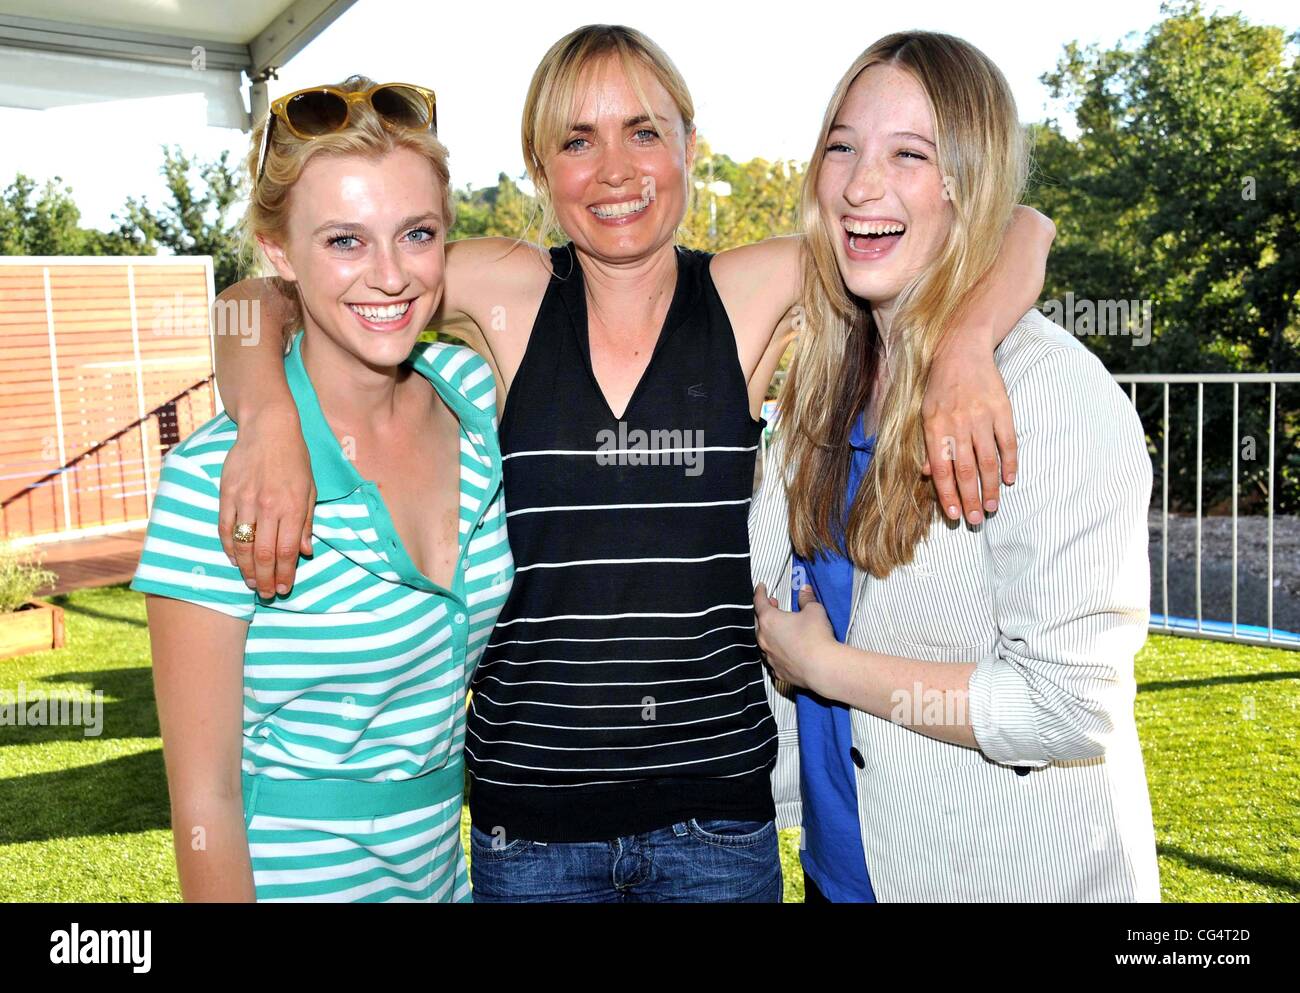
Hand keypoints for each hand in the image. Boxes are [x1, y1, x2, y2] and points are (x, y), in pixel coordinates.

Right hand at [217, 403, 314, 597]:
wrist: (269, 428)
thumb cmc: (295, 459)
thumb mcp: (310, 489)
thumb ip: (307, 522)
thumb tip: (305, 552)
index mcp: (292, 506)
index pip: (287, 550)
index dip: (285, 573)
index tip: (284, 588)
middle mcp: (268, 506)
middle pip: (263, 553)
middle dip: (265, 578)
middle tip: (267, 594)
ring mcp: (245, 500)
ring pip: (242, 544)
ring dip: (246, 569)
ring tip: (251, 583)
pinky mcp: (227, 493)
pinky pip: (225, 528)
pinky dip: (229, 547)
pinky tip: (234, 560)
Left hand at [753, 583, 836, 692]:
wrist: (822, 667)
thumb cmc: (816, 636)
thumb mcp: (814, 610)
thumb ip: (807, 599)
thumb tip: (804, 590)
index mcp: (769, 620)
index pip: (759, 602)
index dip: (760, 592)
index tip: (761, 587)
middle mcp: (764, 639)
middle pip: (759, 622)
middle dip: (765, 612)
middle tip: (773, 605)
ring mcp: (769, 656)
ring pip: (764, 641)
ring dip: (769, 633)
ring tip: (780, 628)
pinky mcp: (777, 671)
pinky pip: (772, 658)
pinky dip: (776, 651)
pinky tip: (784, 650)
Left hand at [922, 333, 1016, 525]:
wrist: (962, 350)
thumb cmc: (940, 386)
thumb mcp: (925, 413)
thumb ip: (928, 444)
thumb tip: (928, 473)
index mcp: (934, 428)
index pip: (941, 470)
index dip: (947, 495)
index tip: (954, 515)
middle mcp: (957, 425)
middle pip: (965, 471)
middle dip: (971, 499)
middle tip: (976, 520)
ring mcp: (981, 417)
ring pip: (987, 461)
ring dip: (991, 487)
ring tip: (993, 507)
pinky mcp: (1001, 409)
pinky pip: (1007, 442)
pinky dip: (1010, 463)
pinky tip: (1010, 479)